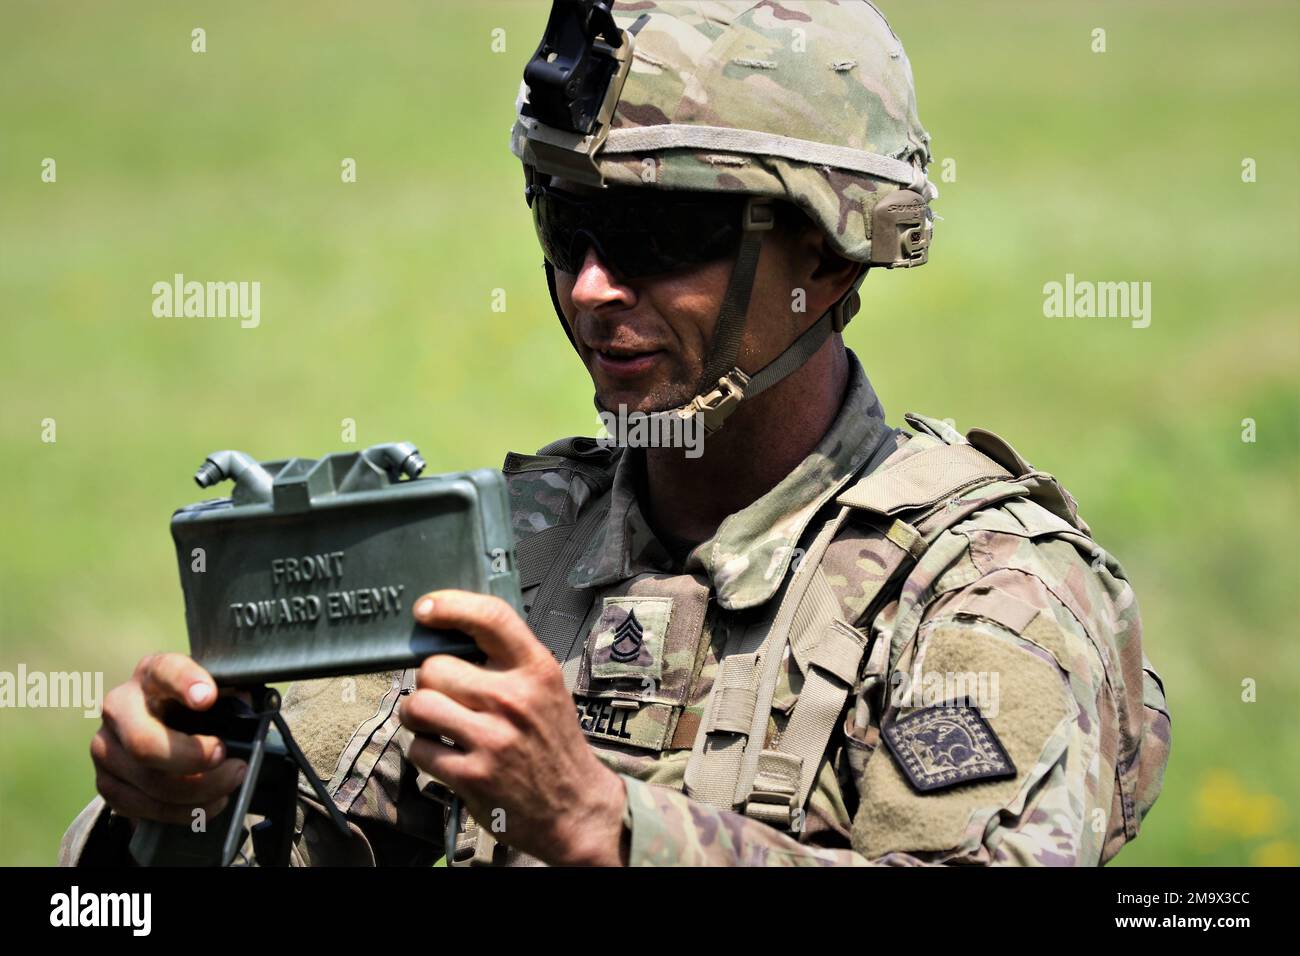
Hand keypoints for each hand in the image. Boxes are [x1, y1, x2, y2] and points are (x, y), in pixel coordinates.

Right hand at [91, 654, 246, 825]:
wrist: (164, 730)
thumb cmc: (196, 708)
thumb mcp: (214, 692)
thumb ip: (231, 696)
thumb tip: (248, 708)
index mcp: (152, 673)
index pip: (165, 671)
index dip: (185, 683)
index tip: (208, 697)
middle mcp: (120, 707)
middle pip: (144, 742)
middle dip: (192, 759)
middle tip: (230, 762)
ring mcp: (106, 747)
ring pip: (148, 782)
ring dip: (198, 791)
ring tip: (230, 783)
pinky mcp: (106, 781)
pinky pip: (142, 807)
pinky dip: (182, 811)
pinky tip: (209, 803)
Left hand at [399, 590, 628, 865]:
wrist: (576, 808)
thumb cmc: (552, 741)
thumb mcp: (545, 689)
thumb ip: (507, 661)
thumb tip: (449, 633)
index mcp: (537, 669)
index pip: (491, 618)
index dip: (451, 605)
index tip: (426, 609)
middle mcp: (515, 699)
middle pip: (434, 667)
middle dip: (431, 683)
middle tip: (446, 697)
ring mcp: (493, 739)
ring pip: (418, 705)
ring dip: (418, 715)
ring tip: (437, 724)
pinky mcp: (473, 776)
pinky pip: (419, 748)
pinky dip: (424, 751)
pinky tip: (446, 755)